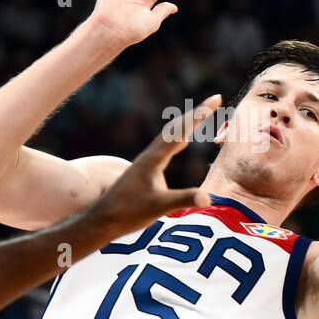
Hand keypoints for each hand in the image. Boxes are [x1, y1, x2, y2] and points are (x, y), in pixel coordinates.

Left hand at [87, 94, 219, 232]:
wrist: (102, 220)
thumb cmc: (128, 213)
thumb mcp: (159, 207)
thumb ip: (183, 199)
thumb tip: (208, 198)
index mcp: (154, 159)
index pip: (181, 131)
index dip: (200, 115)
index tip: (216, 99)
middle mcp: (150, 155)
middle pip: (176, 127)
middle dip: (196, 113)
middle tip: (215, 100)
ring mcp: (146, 162)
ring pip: (169, 135)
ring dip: (186, 123)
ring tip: (201, 114)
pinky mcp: (144, 170)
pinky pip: (165, 146)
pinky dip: (177, 137)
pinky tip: (180, 143)